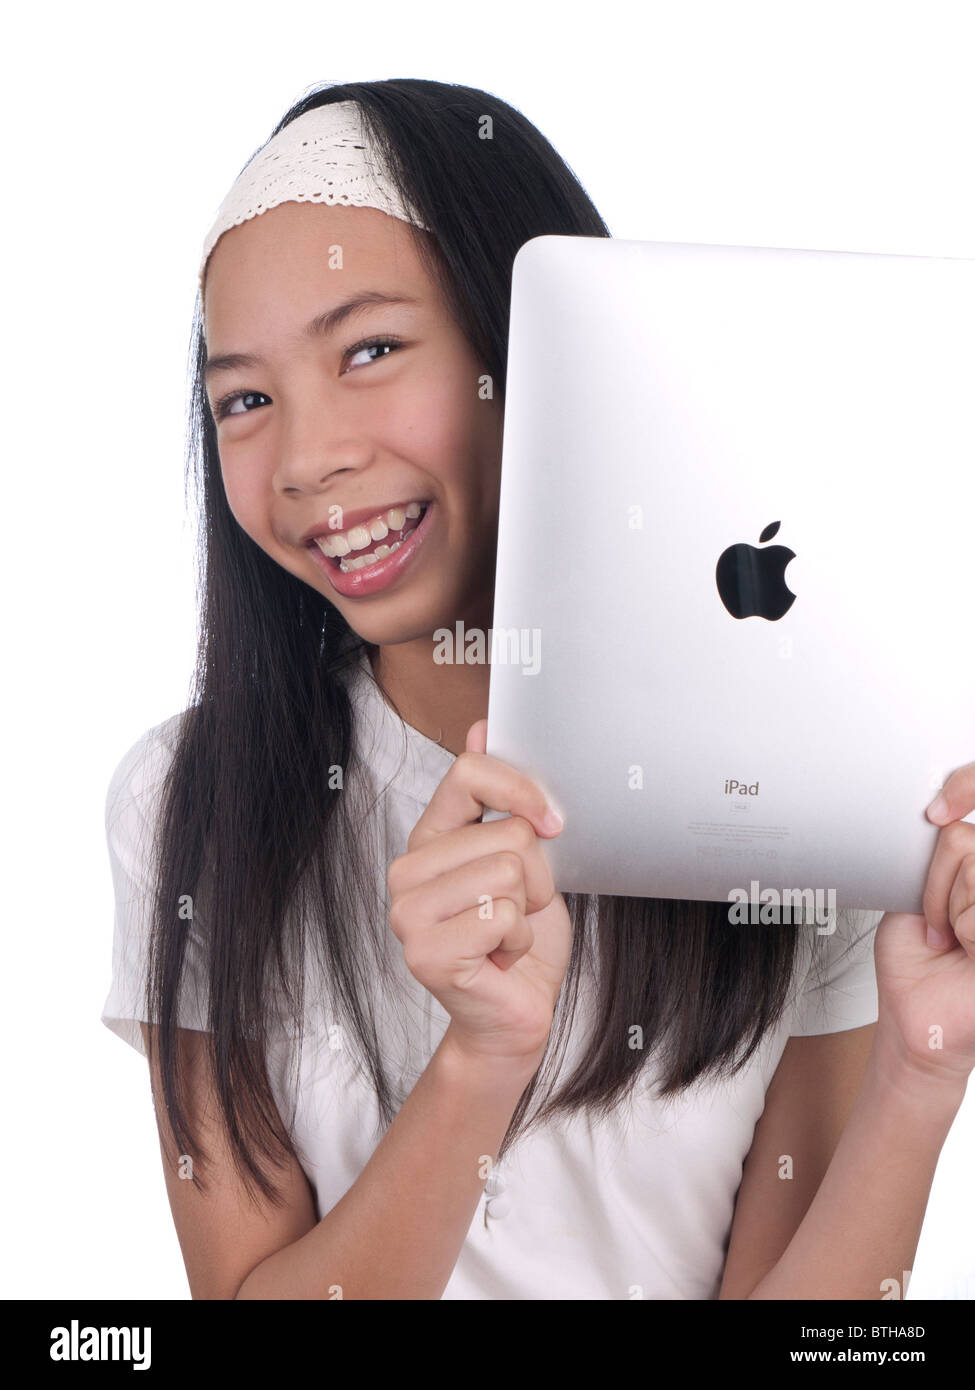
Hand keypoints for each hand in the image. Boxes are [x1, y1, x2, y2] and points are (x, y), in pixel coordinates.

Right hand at [387, 718, 571, 1072]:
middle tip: (517, 911)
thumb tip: (482, 728)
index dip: (523, 791)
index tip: (551, 822)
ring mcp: (408, 914)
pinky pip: (505, 917)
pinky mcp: (426, 953)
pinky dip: (520, 942)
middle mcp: (406, 871)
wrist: (511, 1016)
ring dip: (529, 911)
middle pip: (508, 831)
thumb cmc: (517, 940)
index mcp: (427, 837)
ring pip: (510, 872)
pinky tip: (499, 959)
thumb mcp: (521, 859)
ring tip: (506, 935)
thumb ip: (500, 799)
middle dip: (537, 876)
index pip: (470, 772)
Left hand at [873, 761, 974, 1086]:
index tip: (936, 809)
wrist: (917, 1015)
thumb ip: (941, 852)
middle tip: (936, 918)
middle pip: (964, 839)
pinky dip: (961, 924)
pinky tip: (963, 948)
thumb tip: (944, 814)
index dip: (965, 787)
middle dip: (938, 879)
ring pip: (972, 864)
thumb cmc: (918, 959)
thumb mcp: (918, 890)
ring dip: (946, 904)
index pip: (974, 797)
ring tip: (949, 936)